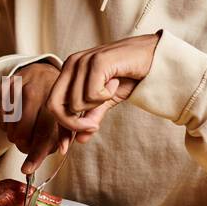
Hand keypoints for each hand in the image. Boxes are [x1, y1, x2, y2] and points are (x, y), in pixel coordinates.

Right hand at [0, 61, 59, 151]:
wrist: (44, 72)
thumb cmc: (56, 101)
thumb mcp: (66, 116)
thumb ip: (65, 135)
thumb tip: (61, 151)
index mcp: (55, 102)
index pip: (43, 134)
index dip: (35, 154)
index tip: (26, 170)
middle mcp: (38, 92)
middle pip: (22, 134)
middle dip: (23, 145)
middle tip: (29, 142)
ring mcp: (19, 86)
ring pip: (9, 127)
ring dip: (14, 135)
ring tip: (24, 127)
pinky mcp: (5, 84)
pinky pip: (0, 116)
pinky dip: (6, 124)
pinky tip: (15, 118)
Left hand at [21, 33, 159, 171]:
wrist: (153, 58)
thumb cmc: (130, 75)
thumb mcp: (106, 100)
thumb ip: (91, 116)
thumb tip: (79, 139)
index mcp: (69, 72)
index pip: (53, 104)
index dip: (60, 128)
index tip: (65, 148)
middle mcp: (71, 64)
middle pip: (54, 105)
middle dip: (72, 124)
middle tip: (94, 126)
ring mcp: (82, 61)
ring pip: (76, 103)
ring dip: (97, 105)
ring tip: (111, 89)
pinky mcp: (96, 61)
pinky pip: (92, 94)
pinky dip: (106, 95)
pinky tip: (115, 82)